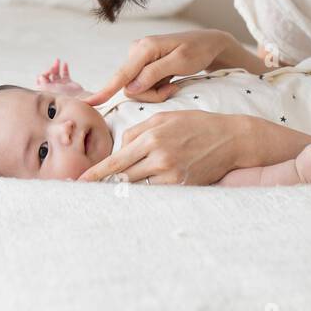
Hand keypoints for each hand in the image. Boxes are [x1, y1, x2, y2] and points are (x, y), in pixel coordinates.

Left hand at [35, 58, 84, 95]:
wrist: (75, 99)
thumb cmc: (61, 96)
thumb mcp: (47, 89)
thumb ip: (41, 82)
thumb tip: (40, 77)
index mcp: (47, 89)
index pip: (41, 79)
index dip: (44, 73)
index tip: (49, 72)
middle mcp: (52, 86)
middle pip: (49, 74)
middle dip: (50, 69)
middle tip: (53, 68)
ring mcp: (60, 84)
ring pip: (56, 73)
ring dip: (56, 66)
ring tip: (57, 60)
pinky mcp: (68, 82)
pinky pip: (65, 73)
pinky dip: (65, 68)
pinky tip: (65, 63)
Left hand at [77, 111, 247, 184]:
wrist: (231, 138)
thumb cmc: (196, 125)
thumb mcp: (165, 118)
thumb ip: (138, 131)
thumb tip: (120, 148)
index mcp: (151, 137)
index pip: (116, 160)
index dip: (96, 174)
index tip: (80, 182)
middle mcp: (159, 156)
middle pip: (123, 177)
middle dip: (110, 183)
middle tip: (94, 189)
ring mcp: (171, 173)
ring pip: (139, 186)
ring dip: (131, 186)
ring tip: (125, 185)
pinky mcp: (182, 185)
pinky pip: (157, 192)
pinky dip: (150, 189)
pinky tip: (152, 184)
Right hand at [80, 30, 234, 106]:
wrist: (209, 44)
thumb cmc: (198, 51)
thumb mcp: (180, 62)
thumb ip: (154, 74)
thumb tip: (130, 88)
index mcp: (144, 48)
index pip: (122, 74)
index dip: (105, 90)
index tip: (88, 103)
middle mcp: (137, 51)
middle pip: (130, 86)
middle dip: (150, 94)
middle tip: (172, 89)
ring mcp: (139, 58)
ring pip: (136, 88)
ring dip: (155, 93)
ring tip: (173, 85)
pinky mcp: (143, 66)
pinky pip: (142, 86)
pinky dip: (156, 89)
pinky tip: (170, 83)